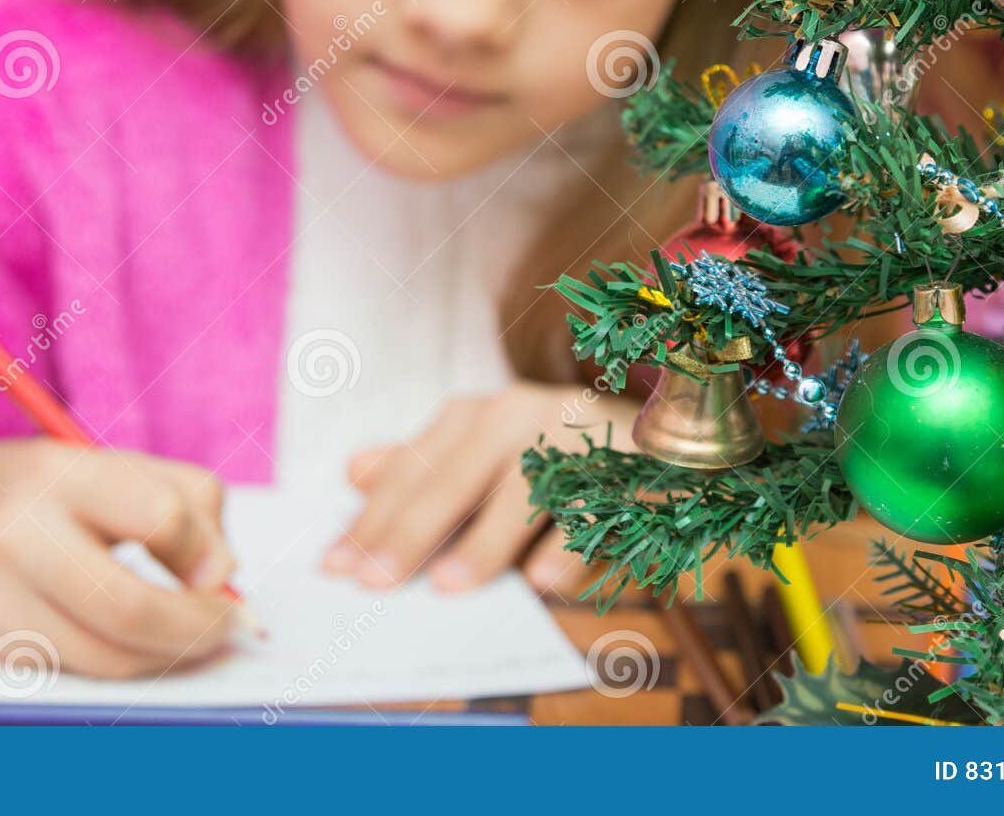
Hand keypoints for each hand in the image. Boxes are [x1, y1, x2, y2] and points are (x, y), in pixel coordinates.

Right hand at [0, 436, 240, 678]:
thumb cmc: (44, 488)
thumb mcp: (114, 464)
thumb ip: (190, 501)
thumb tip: (223, 575)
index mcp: (59, 474)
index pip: (159, 516)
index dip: (206, 552)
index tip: (224, 570)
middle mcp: (16, 535)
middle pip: (131, 607)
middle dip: (196, 627)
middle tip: (229, 626)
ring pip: (109, 655)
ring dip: (167, 654)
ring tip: (191, 634)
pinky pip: (82, 670)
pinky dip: (124, 661)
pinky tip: (138, 640)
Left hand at [322, 383, 640, 596]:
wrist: (667, 444)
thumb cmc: (559, 460)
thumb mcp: (487, 457)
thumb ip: (426, 468)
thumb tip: (353, 471)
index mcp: (481, 415)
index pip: (414, 470)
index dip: (373, 519)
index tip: (336, 566)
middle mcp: (524, 415)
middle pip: (456, 478)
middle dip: (412, 533)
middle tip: (375, 583)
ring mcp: (577, 437)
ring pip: (522, 491)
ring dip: (487, 543)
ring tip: (451, 587)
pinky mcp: (629, 467)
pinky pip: (593, 510)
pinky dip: (570, 548)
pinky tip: (545, 583)